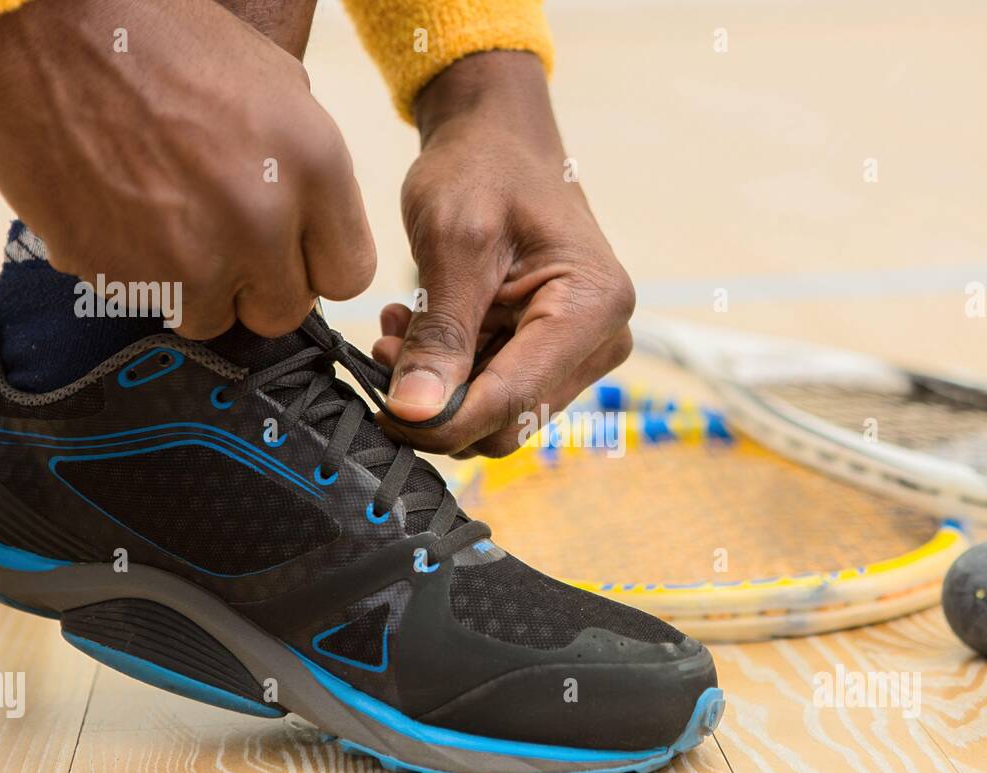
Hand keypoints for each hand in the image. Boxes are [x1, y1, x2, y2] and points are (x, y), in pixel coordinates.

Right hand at [0, 0, 374, 338]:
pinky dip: (135, 271)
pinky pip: (142, 301)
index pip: (349, 275)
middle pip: (282, 310)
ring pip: (211, 318)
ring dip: (196, 286)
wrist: (52, 26)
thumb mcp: (277, 87)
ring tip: (169, 224)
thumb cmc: (169, 43)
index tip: (293, 250)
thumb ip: (310, 176)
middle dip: (258, 283)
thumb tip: (312, 233)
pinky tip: (123, 213)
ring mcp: (187, 257)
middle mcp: (258, 223)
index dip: (317, 264)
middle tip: (226, 240)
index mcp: (312, 168)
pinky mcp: (120, 274)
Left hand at [375, 51, 634, 456]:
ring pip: (498, 413)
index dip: (444, 420)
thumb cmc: (482, 170)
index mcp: (592, 306)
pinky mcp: (556, 355)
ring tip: (400, 328)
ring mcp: (583, 351)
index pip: (514, 400)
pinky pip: (497, 392)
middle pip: (510, 419)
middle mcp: (603, 339)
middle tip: (385, 351)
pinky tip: (421, 330)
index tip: (383, 410)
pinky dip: (452, 373)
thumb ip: (439, 334)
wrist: (499, 139)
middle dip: (440, 401)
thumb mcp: (453, 243)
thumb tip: (414, 413)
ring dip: (440, 386)